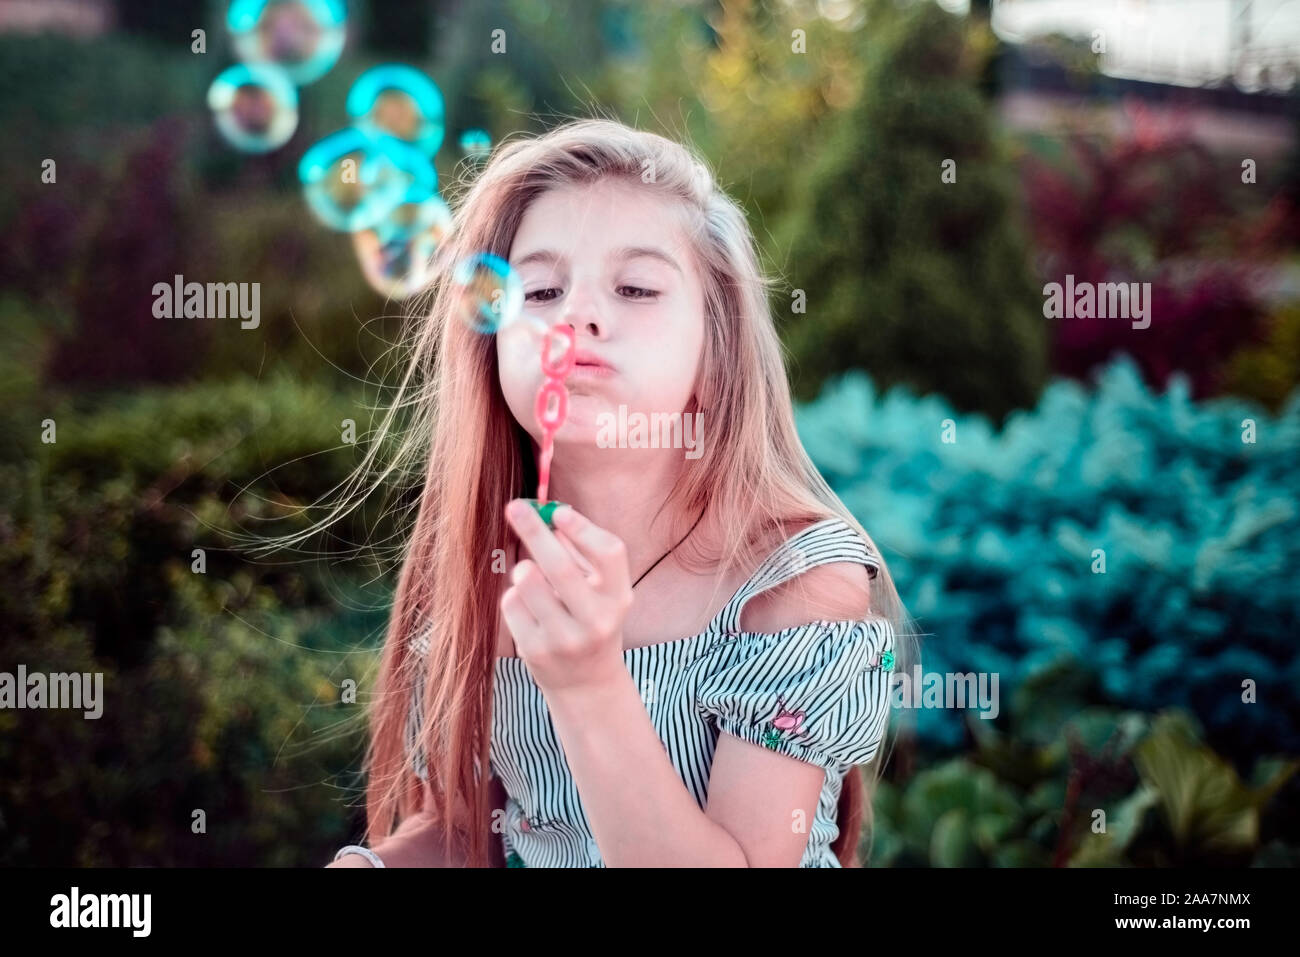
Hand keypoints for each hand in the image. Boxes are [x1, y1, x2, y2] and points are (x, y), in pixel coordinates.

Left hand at [501, 499, 632, 694]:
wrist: (586, 683)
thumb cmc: (590, 619)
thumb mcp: (599, 590)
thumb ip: (579, 553)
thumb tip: (548, 514)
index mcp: (618, 597)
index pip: (609, 555)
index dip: (583, 530)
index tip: (558, 511)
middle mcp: (597, 619)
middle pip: (561, 567)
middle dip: (535, 532)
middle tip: (516, 506)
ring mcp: (566, 639)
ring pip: (529, 583)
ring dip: (523, 568)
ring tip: (529, 574)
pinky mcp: (536, 652)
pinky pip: (512, 605)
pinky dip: (514, 596)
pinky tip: (528, 608)